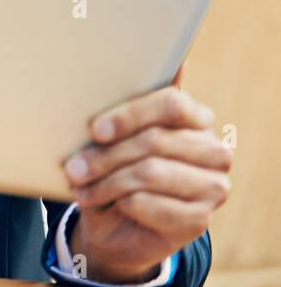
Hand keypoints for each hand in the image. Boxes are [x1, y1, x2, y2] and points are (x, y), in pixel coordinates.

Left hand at [63, 67, 231, 284]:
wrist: (116, 224)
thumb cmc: (116, 168)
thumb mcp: (116, 136)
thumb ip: (131, 102)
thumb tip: (168, 62)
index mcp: (197, 118)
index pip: (173, 103)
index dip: (131, 115)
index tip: (95, 130)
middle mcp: (214, 150)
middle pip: (155, 140)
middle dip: (106, 155)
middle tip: (73, 167)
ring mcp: (213, 186)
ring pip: (150, 172)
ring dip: (107, 181)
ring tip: (79, 186)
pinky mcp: (200, 219)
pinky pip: (150, 204)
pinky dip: (119, 203)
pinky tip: (103, 204)